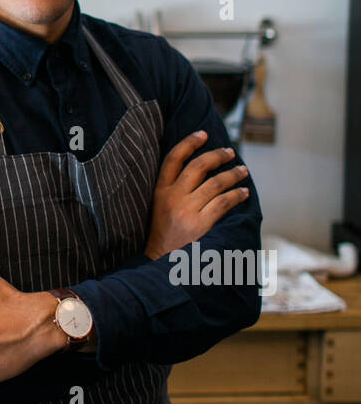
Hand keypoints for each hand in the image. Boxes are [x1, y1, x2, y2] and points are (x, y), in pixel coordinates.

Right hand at [144, 131, 249, 260]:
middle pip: (198, 166)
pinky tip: (244, 194)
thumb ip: (173, 192)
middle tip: (230, 152)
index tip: (203, 134)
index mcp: (159, 192)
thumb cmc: (164, 239)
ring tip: (243, 171)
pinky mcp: (200, 225)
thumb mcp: (159, 211)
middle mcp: (172, 198)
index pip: (173, 159)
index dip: (189, 142)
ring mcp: (186, 211)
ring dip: (233, 175)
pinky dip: (236, 196)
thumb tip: (200, 172)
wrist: (160, 269)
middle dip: (217, 156)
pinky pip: (223, 203)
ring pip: (215, 184)